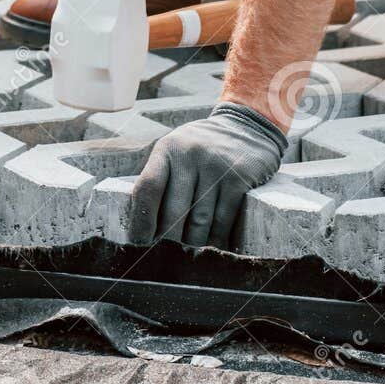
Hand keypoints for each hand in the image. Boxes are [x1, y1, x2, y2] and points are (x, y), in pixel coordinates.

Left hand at [128, 102, 287, 249]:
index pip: (148, 187)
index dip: (141, 220)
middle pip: (174, 211)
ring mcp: (216, 166)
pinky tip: (211, 247)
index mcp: (167, 149)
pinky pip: (223, 221)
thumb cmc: (201, 148)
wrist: (245, 126)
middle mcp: (190, 154)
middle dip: (168, 240)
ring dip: (193, 244)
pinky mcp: (238, 178)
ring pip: (199, 222)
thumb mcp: (176, 151)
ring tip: (187, 255)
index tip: (139, 243)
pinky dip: (216, 239)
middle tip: (165, 257)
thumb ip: (161, 180)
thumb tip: (144, 227)